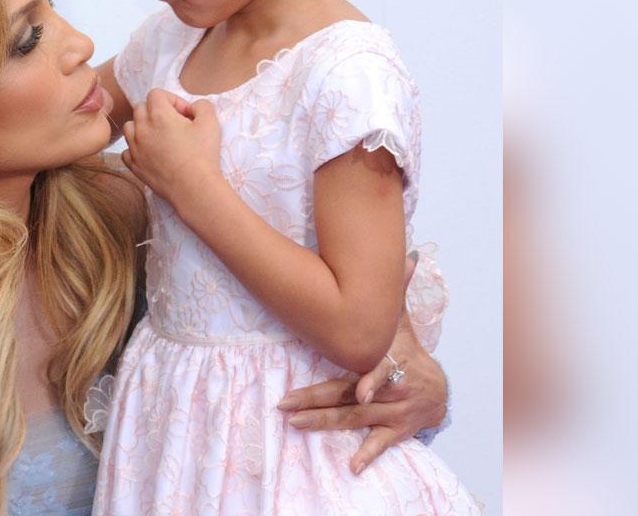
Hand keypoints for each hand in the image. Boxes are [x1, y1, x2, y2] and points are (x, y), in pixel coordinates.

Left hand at [120, 91, 221, 212]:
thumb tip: (193, 107)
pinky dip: (137, 149)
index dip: (172, 100)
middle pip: (141, 108)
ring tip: (161, 138)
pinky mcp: (134, 165)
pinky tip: (152, 154)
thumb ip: (202, 105)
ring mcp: (135, 148)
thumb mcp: (210, 122)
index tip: (185, 115)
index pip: (156, 94)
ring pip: (130, 127)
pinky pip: (128, 150)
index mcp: (158, 115)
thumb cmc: (202, 155)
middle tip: (175, 125)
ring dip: (143, 127)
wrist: (193, 188)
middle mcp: (141, 129)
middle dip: (157, 111)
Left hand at [277, 255, 448, 473]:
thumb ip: (397, 292)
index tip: (358, 390)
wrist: (439, 389)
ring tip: (295, 425)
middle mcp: (386, 393)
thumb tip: (408, 255)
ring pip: (352, 421)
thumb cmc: (410, 351)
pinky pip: (380, 445)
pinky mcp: (395, 431)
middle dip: (315, 403)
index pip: (372, 373)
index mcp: (385, 365)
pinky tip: (352, 469)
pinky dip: (367, 456)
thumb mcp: (403, 324)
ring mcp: (391, 415)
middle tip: (284, 405)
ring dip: (323, 425)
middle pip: (347, 399)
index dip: (365, 382)